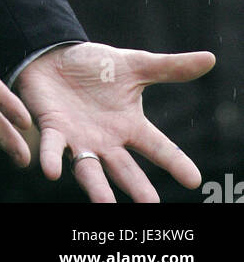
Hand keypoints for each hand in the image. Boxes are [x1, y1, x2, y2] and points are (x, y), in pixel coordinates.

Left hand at [15, 42, 215, 202]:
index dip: (175, 162)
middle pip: (124, 169)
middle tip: (149, 205)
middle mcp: (106, 140)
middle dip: (136, 187)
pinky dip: (51, 158)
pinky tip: (51, 172)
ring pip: (89, 169)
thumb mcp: (133, 64)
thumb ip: (169, 67)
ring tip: (104, 204)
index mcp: (129, 126)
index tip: (194, 179)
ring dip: (96, 187)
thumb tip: (210, 59)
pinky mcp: (52, 128)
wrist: (54, 56)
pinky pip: (52, 147)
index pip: (158, 146)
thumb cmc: (95, 67)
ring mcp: (79, 139)